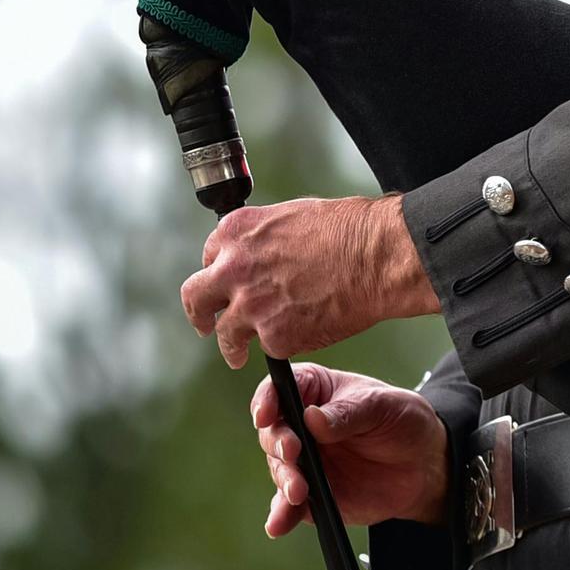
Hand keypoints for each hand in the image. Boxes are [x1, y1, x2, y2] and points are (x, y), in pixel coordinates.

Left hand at [180, 193, 439, 368]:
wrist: (374, 255)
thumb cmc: (347, 229)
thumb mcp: (292, 215)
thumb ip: (263, 238)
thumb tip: (262, 252)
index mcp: (236, 231)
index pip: (209, 256)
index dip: (220, 272)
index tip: (227, 284)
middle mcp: (233, 268)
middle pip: (196, 298)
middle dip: (200, 313)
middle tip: (205, 324)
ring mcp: (250, 306)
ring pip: (225, 334)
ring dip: (231, 344)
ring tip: (238, 354)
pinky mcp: (273, 337)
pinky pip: (268, 347)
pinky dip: (281, 344)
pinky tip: (298, 336)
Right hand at [254, 363, 451, 536]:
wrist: (422, 465)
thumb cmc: (400, 419)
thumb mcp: (381, 406)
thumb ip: (348, 413)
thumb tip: (311, 419)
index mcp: (315, 390)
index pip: (281, 388)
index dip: (267, 399)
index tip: (266, 414)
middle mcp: (301, 425)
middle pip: (273, 430)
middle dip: (278, 442)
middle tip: (293, 452)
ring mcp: (305, 461)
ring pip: (280, 469)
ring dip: (285, 480)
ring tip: (298, 491)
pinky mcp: (311, 495)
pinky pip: (289, 506)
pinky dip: (281, 515)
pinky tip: (278, 524)